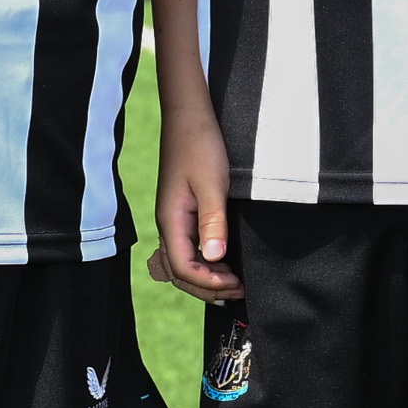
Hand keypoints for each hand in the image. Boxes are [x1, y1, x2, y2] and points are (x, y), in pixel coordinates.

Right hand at [150, 114, 240, 302]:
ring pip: (181, 264)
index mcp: (171, 220)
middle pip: (178, 273)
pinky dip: (202, 264)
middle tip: (239, 290)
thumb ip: (213, 223)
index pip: (182, 267)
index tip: (236, 283)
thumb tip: (215, 258)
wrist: (190, 118)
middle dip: (206, 287)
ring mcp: (174, 220)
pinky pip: (187, 250)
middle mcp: (168, 224)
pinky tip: (222, 263)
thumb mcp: (212, 184)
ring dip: (204, 278)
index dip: (208, 282)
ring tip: (233, 282)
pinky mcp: (183, 214)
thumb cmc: (200, 146)